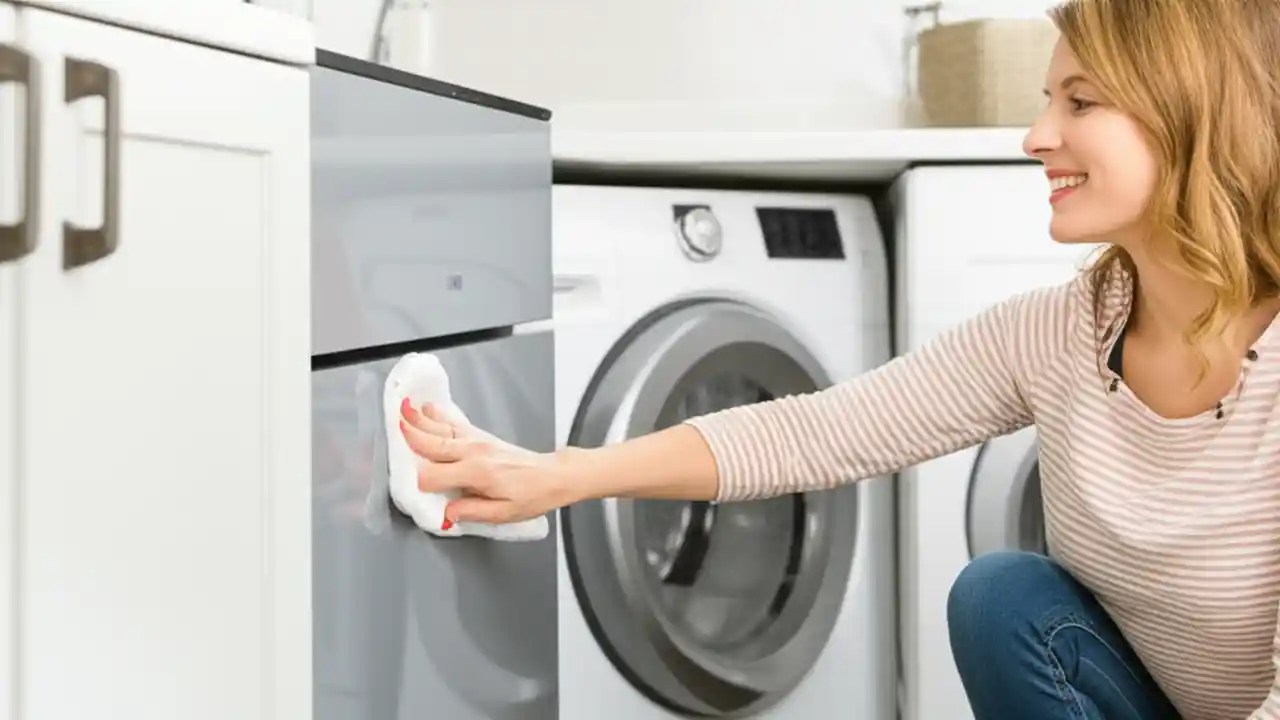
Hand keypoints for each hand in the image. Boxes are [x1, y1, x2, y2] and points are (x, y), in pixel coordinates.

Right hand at [397, 398, 576, 524]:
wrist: (553, 476)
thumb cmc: (531, 496)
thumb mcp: (503, 514)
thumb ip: (471, 512)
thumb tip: (447, 513)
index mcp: (477, 473)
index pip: (435, 476)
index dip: (422, 483)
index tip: (414, 487)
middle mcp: (474, 452)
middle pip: (434, 443)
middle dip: (411, 434)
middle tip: (392, 423)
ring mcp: (477, 441)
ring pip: (442, 428)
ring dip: (421, 419)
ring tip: (403, 408)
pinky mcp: (482, 437)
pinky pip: (456, 423)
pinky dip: (440, 415)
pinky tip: (429, 408)